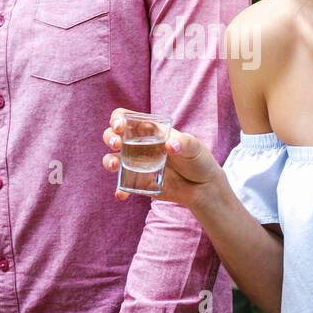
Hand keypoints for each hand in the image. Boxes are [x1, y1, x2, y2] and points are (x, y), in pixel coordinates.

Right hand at [101, 108, 221, 209]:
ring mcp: (137, 164)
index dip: (118, 119)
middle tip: (117, 144)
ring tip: (115, 166)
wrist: (203, 187)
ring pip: (113, 158)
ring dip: (109, 161)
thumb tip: (171, 145)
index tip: (120, 126)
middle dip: (109, 137)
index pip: (126, 118)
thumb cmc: (199, 160)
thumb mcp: (195, 148)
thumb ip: (185, 143)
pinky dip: (120, 190)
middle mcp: (139, 145)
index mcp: (150, 130)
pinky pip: (123, 185)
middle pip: (113, 136)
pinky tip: (122, 194)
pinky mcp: (138, 182)